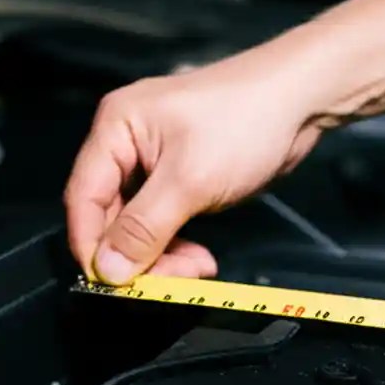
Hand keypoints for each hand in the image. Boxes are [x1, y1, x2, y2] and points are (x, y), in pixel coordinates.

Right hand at [64, 57, 328, 284]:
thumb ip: (144, 228)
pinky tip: (201, 258)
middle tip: (171, 281)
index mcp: (115, 128)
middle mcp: (127, 143)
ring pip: (138, 226)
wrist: (301, 100)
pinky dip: (178, 245)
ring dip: (163, 255)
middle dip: (138, 255)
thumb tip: (107, 270)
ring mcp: (154, 161)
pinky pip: (164, 222)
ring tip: (198, 267)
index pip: (83, 198)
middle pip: (110, 217)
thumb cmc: (247, 120)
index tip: (110, 284)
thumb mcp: (190, 181)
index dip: (92, 246)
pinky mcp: (180, 177)